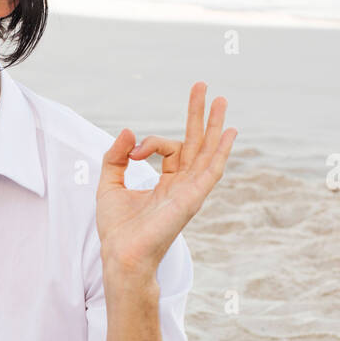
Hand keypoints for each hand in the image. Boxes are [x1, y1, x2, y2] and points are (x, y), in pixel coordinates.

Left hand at [96, 81, 235, 279]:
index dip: (150, 142)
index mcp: (168, 183)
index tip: (133, 150)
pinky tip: (230, 133)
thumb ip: (116, 157)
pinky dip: (221, 151)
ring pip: (207, 151)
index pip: (169, 148)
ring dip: (214, 125)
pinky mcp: (192, 199)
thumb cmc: (118, 228)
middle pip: (196, 143)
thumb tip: (128, 131)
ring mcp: (190, 191)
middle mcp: (183, 185)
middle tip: (203, 86)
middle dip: (199, 114)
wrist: (122, 254)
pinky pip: (211, 171)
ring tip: (221, 100)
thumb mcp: (109, 184)